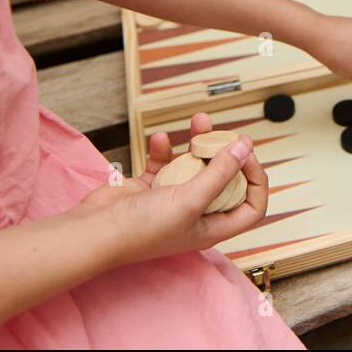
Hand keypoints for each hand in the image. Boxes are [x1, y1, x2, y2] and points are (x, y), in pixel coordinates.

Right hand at [77, 112, 268, 267]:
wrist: (95, 231)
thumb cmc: (142, 228)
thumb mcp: (190, 199)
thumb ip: (220, 173)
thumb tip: (246, 148)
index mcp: (212, 227)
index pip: (250, 206)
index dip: (256, 180)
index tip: (246, 155)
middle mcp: (196, 215)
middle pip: (225, 181)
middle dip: (227, 154)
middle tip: (224, 133)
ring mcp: (173, 201)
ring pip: (196, 167)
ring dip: (198, 143)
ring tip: (198, 120)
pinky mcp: (151, 188)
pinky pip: (166, 163)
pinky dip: (165, 150)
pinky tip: (160, 140)